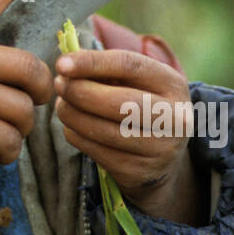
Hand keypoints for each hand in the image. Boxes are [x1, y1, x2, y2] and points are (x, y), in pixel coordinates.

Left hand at [53, 48, 204, 223]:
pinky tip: (70, 126)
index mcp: (173, 84)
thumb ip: (107, 70)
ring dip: (73, 115)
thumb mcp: (137, 83)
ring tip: (61, 105)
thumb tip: (66, 65)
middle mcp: (174, 117)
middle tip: (59, 84)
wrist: (163, 157)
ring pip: (104, 130)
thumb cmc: (141, 106)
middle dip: (80, 91)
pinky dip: (76, 135)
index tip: (61, 63)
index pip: (130, 66)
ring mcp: (159, 149)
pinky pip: (97, 152)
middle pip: (119, 102)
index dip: (92, 63)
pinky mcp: (140, 172)